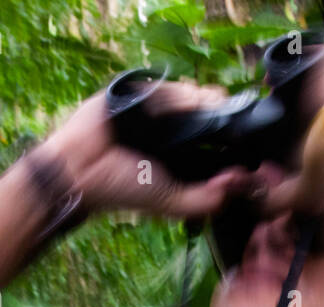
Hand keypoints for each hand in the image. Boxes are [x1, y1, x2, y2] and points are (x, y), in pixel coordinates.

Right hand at [39, 81, 253, 218]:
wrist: (81, 169)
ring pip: (189, 94)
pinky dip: (175, 94)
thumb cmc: (120, 187)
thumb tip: (235, 183)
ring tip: (201, 109)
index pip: (214, 137)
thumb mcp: (168, 202)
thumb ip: (203, 201)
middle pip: (206, 109)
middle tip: (224, 115)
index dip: (230, 133)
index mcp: (180, 153)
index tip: (241, 135)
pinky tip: (178, 105)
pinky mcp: (137, 92)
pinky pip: (164, 86)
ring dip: (199, 100)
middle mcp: (171, 129)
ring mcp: (154, 109)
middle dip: (218, 111)